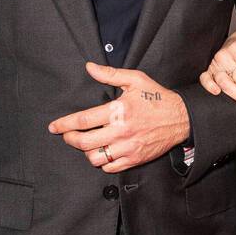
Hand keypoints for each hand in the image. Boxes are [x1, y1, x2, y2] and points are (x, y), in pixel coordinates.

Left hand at [48, 62, 190, 172]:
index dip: (64, 124)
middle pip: (84, 142)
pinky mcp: (135, 159)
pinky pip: (110, 167)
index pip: (83, 120)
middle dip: (70, 139)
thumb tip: (89, 67)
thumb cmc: (157, 98)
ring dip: (86, 152)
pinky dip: (102, 162)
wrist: (181, 118)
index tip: (54, 127)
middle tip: (67, 136)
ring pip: (95, 158)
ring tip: (86, 144)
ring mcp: (128, 147)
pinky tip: (102, 153)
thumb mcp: (135, 80)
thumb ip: (110, 74)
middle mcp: (121, 131)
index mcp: (119, 110)